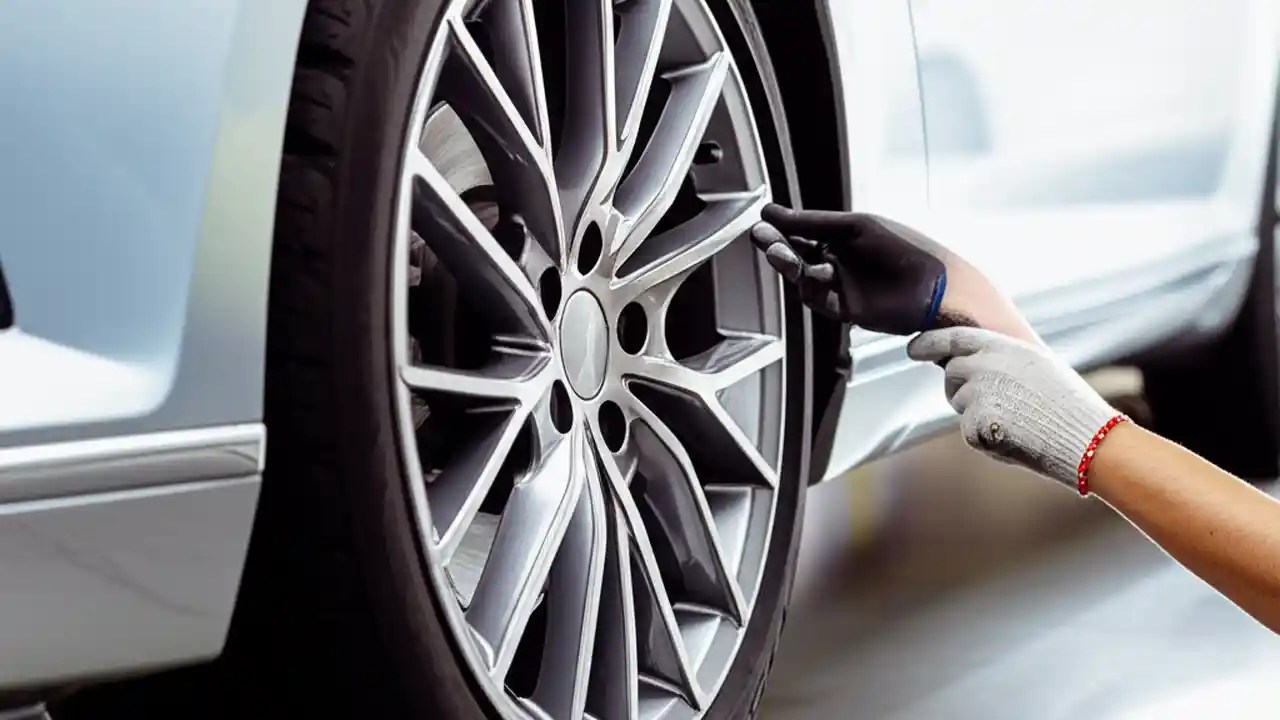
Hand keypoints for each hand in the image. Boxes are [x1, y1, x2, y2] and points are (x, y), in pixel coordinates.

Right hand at [749, 205, 946, 334]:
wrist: (936, 287)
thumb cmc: (903, 248)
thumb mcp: (856, 226)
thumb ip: (813, 222)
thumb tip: (772, 211)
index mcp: (844, 237)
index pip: (804, 230)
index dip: (783, 226)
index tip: (763, 220)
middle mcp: (840, 261)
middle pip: (799, 254)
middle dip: (779, 245)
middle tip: (761, 236)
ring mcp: (842, 286)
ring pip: (804, 276)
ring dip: (789, 265)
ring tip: (778, 253)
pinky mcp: (846, 310)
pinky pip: (818, 299)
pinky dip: (808, 287)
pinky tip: (804, 275)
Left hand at [907, 327, 1117, 486]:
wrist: (1087, 437)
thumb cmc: (1067, 404)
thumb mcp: (1035, 365)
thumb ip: (1001, 360)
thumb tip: (970, 362)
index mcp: (1001, 346)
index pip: (953, 338)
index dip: (930, 343)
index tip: (913, 348)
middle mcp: (984, 365)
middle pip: (952, 375)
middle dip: (962, 388)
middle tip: (998, 403)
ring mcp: (978, 394)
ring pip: (960, 404)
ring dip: (977, 413)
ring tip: (1018, 419)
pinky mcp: (976, 424)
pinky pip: (969, 431)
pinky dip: (986, 438)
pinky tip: (1015, 437)